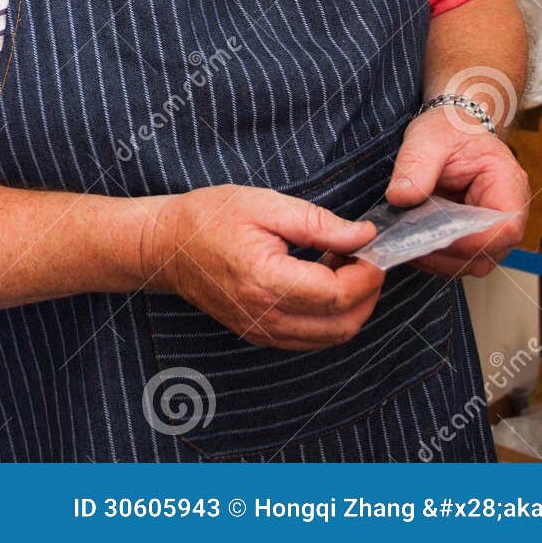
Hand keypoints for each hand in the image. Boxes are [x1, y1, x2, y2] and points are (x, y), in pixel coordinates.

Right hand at [141, 185, 384, 351]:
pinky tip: (324, 283)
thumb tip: (363, 236)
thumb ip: (319, 223)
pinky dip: (331, 316)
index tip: (375, 248)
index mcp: (266, 281)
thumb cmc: (208, 218)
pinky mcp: (260, 335)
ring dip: (352, 307)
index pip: (338, 294)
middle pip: (343, 323)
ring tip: (346, 268)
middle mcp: (265, 317)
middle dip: (368, 292)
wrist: (166, 247)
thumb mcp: (265, 205)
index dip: (368, 273)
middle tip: (367, 257)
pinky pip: (311, 338)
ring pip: (332, 336)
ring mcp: (262, 331)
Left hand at [386, 106, 529, 277]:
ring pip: (471, 263)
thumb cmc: (450, 129)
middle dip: (446, 255)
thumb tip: (401, 197)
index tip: (433, 237)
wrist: (453, 128)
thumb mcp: (429, 137)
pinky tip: (410, 243)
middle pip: (487, 254)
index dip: (472, 241)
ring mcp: (491, 228)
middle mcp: (507, 212)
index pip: (504, 228)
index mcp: (507, 183)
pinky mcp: (473, 236)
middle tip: (408, 243)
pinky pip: (458, 258)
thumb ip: (416, 165)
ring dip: (438, 260)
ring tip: (405, 244)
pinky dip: (434, 256)